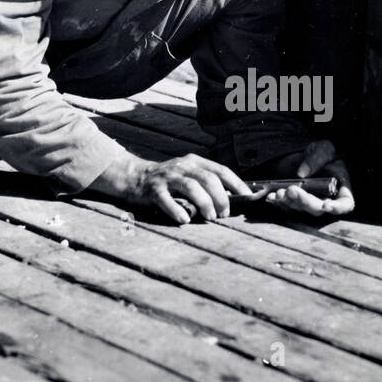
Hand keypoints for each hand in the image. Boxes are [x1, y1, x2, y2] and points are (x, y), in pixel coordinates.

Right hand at [93, 151, 251, 224]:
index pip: (221, 170)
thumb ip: (207, 182)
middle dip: (220, 197)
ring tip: (210, 217)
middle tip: (224, 214)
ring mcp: (167, 177)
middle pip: (208, 179)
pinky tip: (184, 219)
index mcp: (195, 162)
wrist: (135, 176)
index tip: (247, 197)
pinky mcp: (153, 189)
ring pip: (191, 187)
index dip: (236, 184)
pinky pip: (166, 200)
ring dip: (204, 203)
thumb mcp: (188, 174)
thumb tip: (232, 199)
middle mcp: (183, 166)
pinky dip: (176, 210)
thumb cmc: (169, 181)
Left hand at [264, 140, 355, 217]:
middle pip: (318, 209)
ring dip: (289, 202)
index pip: (345, 204)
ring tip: (279, 192)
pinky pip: (288, 207)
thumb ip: (317, 158)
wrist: (305, 155)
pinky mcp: (296, 202)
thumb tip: (302, 173)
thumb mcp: (324, 149)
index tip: (326, 205)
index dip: (337, 208)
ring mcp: (310, 203)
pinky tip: (271, 197)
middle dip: (304, 202)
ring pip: (300, 210)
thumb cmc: (322, 152)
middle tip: (292, 189)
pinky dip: (279, 202)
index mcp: (341, 188)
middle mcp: (327, 199)